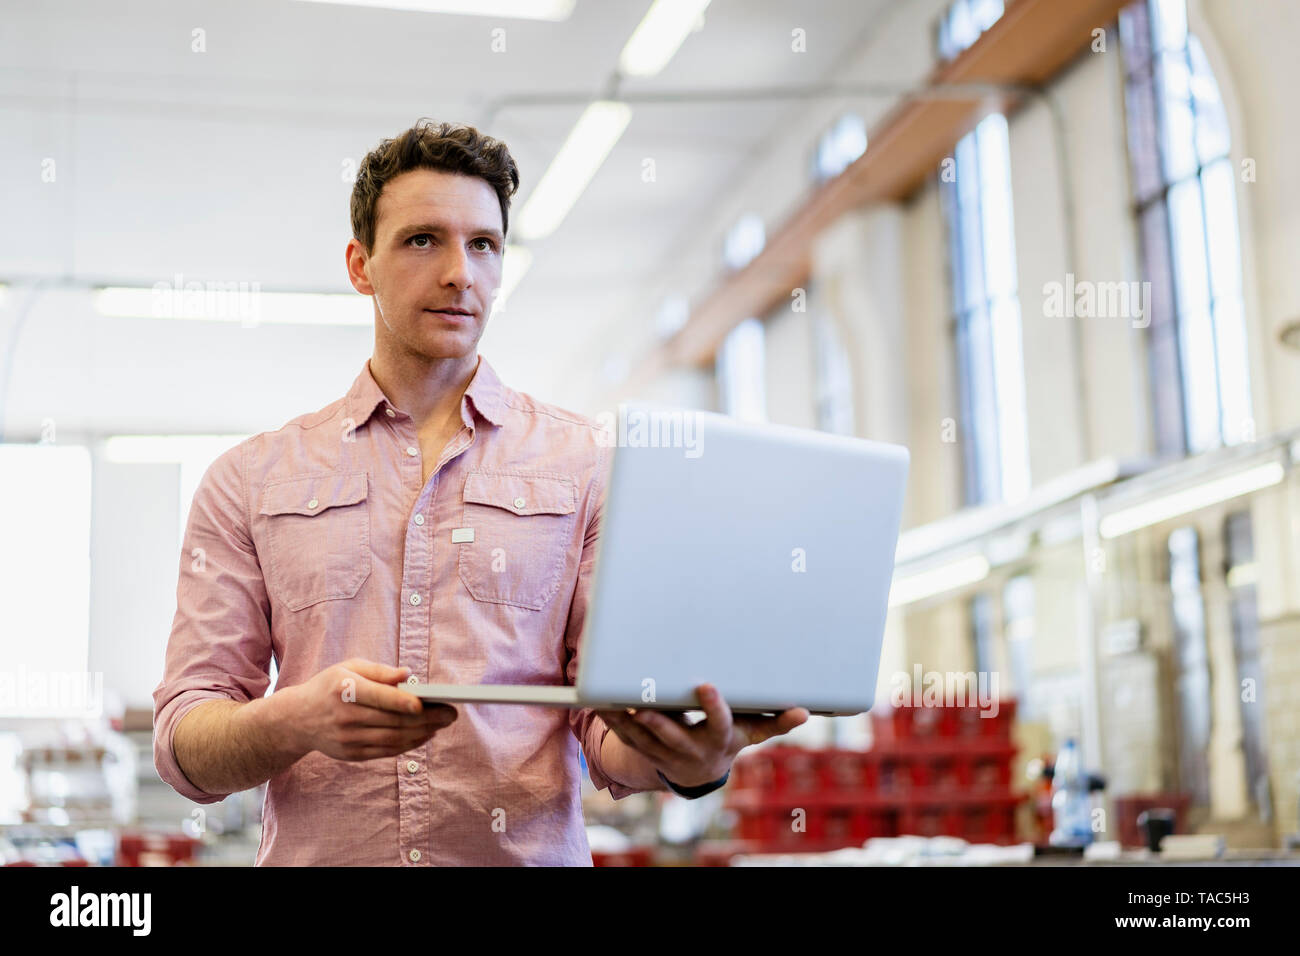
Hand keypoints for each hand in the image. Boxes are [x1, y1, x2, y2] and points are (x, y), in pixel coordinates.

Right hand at [279, 658, 456, 760]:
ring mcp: (347, 739)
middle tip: (451, 714)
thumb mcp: (349, 667)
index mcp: (344, 689)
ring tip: (443, 724)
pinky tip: (425, 735)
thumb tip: (408, 675)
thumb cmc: (330, 686)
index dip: (403, 702)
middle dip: (426, 719)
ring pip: (392, 739)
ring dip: (422, 733)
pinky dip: (409, 745)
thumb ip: (380, 671)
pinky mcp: (351, 755)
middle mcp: (345, 717)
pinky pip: (386, 751)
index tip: (426, 703)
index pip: (379, 697)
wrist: (297, 719)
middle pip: (391, 721)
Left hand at [597, 684, 808, 788]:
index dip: (714, 707)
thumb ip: (776, 722)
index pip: (719, 723)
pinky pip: (625, 737)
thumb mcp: (754, 733)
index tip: (707, 685)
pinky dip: (612, 720)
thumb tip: (805, 713)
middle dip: (659, 720)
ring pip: (642, 737)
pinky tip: (598, 701)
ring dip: (624, 719)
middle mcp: (690, 748)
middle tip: (645, 703)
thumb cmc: (729, 739)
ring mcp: (665, 752)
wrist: (700, 771)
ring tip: (609, 696)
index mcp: (718, 739)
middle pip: (673, 735)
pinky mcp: (646, 750)